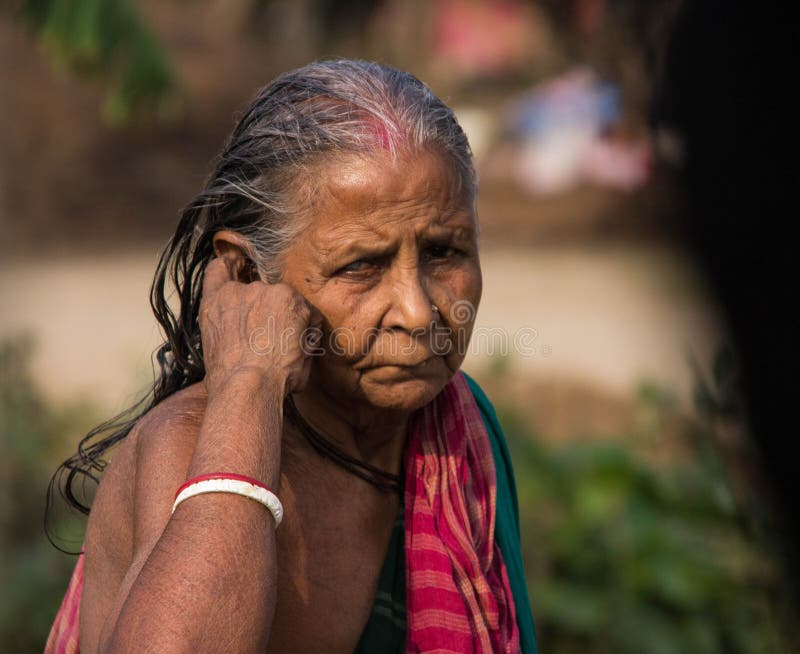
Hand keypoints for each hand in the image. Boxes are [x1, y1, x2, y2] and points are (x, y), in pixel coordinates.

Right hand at [199, 256, 320, 395]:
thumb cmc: (232, 380)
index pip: (221, 269)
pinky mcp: (290, 299)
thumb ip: (232, 326)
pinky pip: (311, 315)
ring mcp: (266, 291)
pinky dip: (311, 332)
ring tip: (286, 353)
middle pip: (265, 294)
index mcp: (215, 303)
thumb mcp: (218, 347)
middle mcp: (239, 291)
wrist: (246, 385)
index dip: (234, 265)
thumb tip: (251, 331)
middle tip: (276, 345)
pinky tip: (300, 351)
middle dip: (274, 315)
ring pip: (290, 305)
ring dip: (293, 324)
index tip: (242, 266)